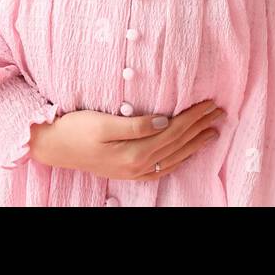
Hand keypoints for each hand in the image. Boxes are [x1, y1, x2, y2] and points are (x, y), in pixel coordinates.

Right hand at [28, 98, 225, 179]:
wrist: (52, 147)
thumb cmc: (75, 129)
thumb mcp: (103, 122)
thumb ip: (136, 124)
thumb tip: (165, 121)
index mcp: (135, 152)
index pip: (174, 130)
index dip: (194, 117)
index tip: (211, 103)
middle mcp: (138, 165)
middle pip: (178, 143)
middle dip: (200, 128)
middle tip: (221, 114)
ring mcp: (133, 171)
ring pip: (173, 157)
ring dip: (194, 144)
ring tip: (212, 133)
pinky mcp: (127, 172)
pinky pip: (161, 168)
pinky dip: (177, 160)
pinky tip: (184, 154)